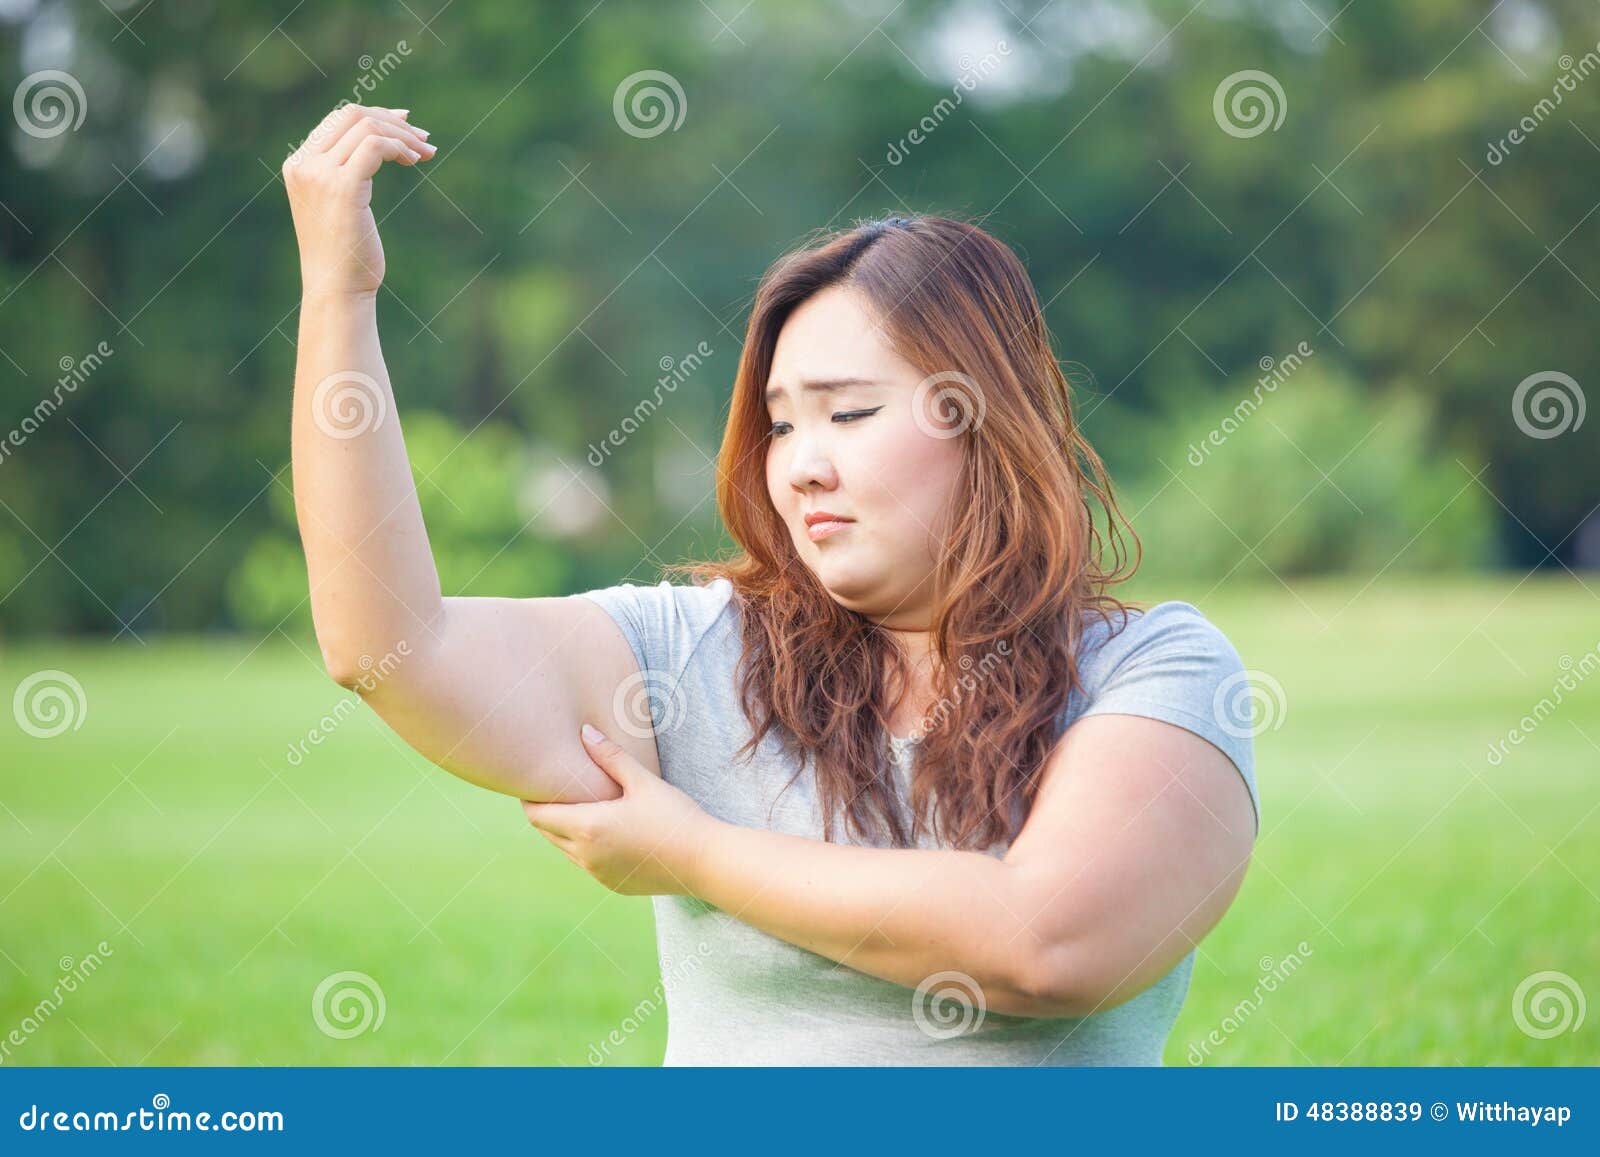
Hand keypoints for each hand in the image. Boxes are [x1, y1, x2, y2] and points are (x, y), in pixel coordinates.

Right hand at [281, 103, 436, 297]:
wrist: (336, 288)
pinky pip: (376, 146)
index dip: (377, 116)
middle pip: (352, 115)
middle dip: (393, 121)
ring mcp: (320, 174)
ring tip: (426, 154)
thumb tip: (379, 143)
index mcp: (298, 164)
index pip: (338, 120)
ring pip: (366, 127)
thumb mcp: (341, 204)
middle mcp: (304, 164)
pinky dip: (400, 148)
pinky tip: (414, 162)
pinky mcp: (343, 187)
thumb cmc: (345, 254)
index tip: (407, 125)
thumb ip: (347, 172)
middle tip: (424, 139)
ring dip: (403, 136)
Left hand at [522, 724, 714, 895]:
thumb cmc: (676, 818)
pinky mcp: (612, 884)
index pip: (537, 815)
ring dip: (565, 829)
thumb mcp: (643, 782)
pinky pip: (586, 862)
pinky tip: (606, 829)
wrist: (705, 863)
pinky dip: (585, 845)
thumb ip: (610, 757)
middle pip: (546, 832)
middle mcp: (585, 856)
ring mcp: (597, 873)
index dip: (530, 798)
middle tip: (556, 788)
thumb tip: (584, 732)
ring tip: (581, 806)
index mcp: (587, 828)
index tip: (534, 781)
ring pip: (565, 849)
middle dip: (546, 811)